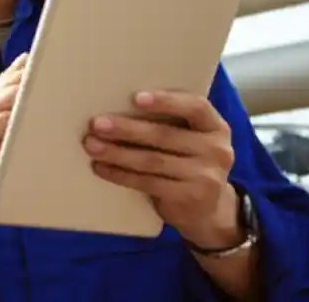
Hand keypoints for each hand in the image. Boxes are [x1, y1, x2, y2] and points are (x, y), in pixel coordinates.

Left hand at [82, 89, 241, 249]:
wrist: (209, 211)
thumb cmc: (190, 162)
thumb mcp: (193, 139)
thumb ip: (172, 122)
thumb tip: (118, 104)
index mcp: (216, 127)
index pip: (196, 107)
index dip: (167, 101)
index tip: (136, 98)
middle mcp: (216, 150)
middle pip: (165, 135)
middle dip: (127, 129)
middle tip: (97, 124)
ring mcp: (205, 177)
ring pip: (152, 161)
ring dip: (117, 152)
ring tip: (92, 145)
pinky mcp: (188, 198)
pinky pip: (147, 183)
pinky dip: (121, 174)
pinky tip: (101, 167)